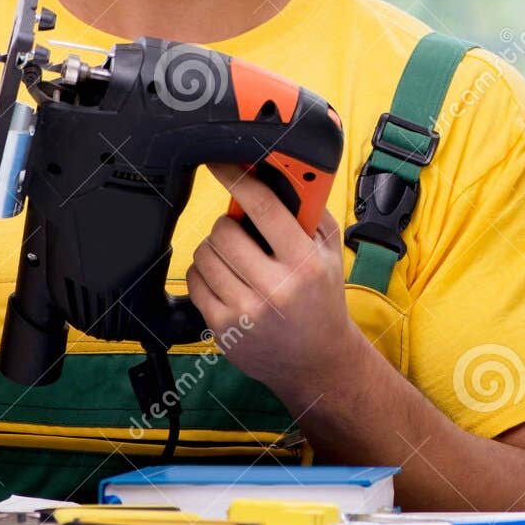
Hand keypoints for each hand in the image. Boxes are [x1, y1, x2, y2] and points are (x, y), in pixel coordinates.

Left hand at [185, 164, 365, 406]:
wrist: (317, 361)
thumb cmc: (322, 299)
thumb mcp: (329, 252)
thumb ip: (309, 210)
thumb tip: (278, 171)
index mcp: (305, 264)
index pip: (264, 207)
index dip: (236, 177)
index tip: (219, 163)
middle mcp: (276, 289)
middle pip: (225, 230)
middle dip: (229, 223)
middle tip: (241, 230)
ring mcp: (245, 311)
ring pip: (205, 253)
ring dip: (215, 246)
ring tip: (235, 256)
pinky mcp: (223, 328)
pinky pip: (195, 280)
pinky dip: (205, 271)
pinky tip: (225, 277)